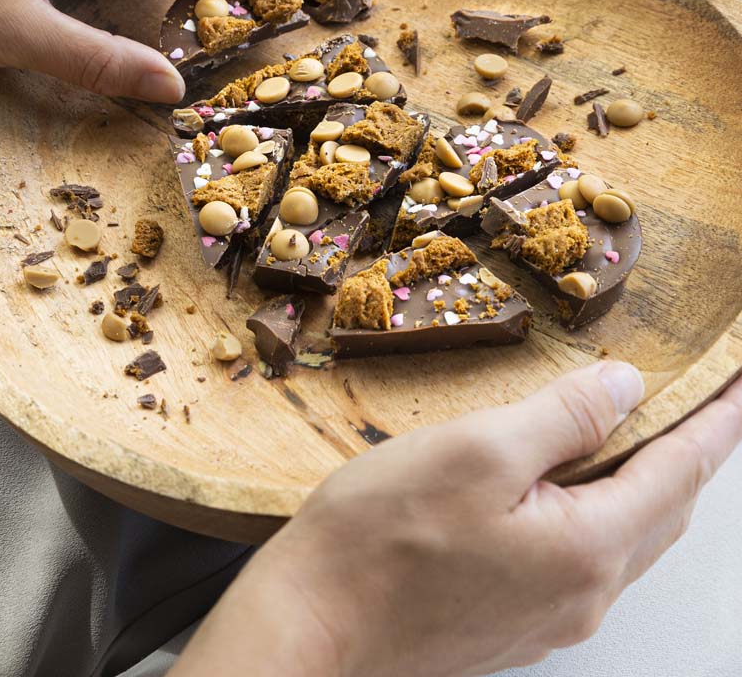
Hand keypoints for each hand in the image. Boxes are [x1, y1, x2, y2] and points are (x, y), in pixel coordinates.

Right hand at [172, 362, 741, 676]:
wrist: (313, 627)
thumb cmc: (379, 538)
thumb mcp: (475, 452)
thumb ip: (561, 418)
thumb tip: (626, 388)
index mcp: (586, 548)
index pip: (679, 471)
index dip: (716, 421)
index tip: (740, 385)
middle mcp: (582, 594)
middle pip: (662, 511)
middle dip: (688, 454)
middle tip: (700, 405)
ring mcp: (548, 615)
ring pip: (623, 538)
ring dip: (645, 483)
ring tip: (642, 437)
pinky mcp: (512, 620)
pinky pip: (581, 558)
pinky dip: (598, 511)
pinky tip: (568, 489)